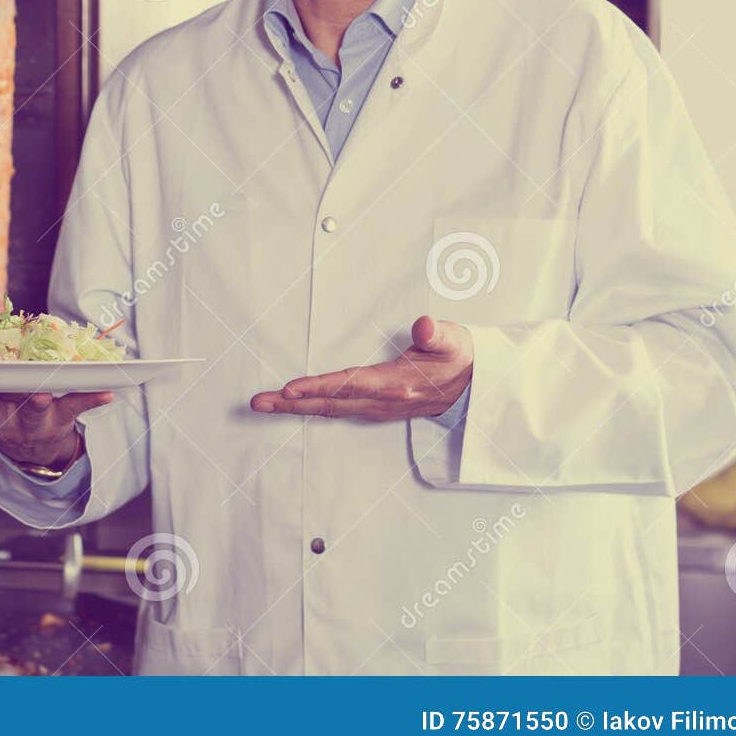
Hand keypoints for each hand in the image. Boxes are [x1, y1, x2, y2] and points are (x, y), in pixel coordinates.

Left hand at [250, 315, 472, 419]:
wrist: (477, 387)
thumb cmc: (460, 358)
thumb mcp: (455, 341)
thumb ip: (438, 333)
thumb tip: (424, 326)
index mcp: (398, 385)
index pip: (351, 385)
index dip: (319, 387)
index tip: (290, 388)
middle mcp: (384, 402)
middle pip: (330, 403)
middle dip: (292, 403)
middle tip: (258, 402)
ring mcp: (378, 409)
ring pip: (330, 409)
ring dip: (296, 407)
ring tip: (265, 404)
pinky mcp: (376, 409)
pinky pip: (337, 410)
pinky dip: (312, 407)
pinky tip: (294, 406)